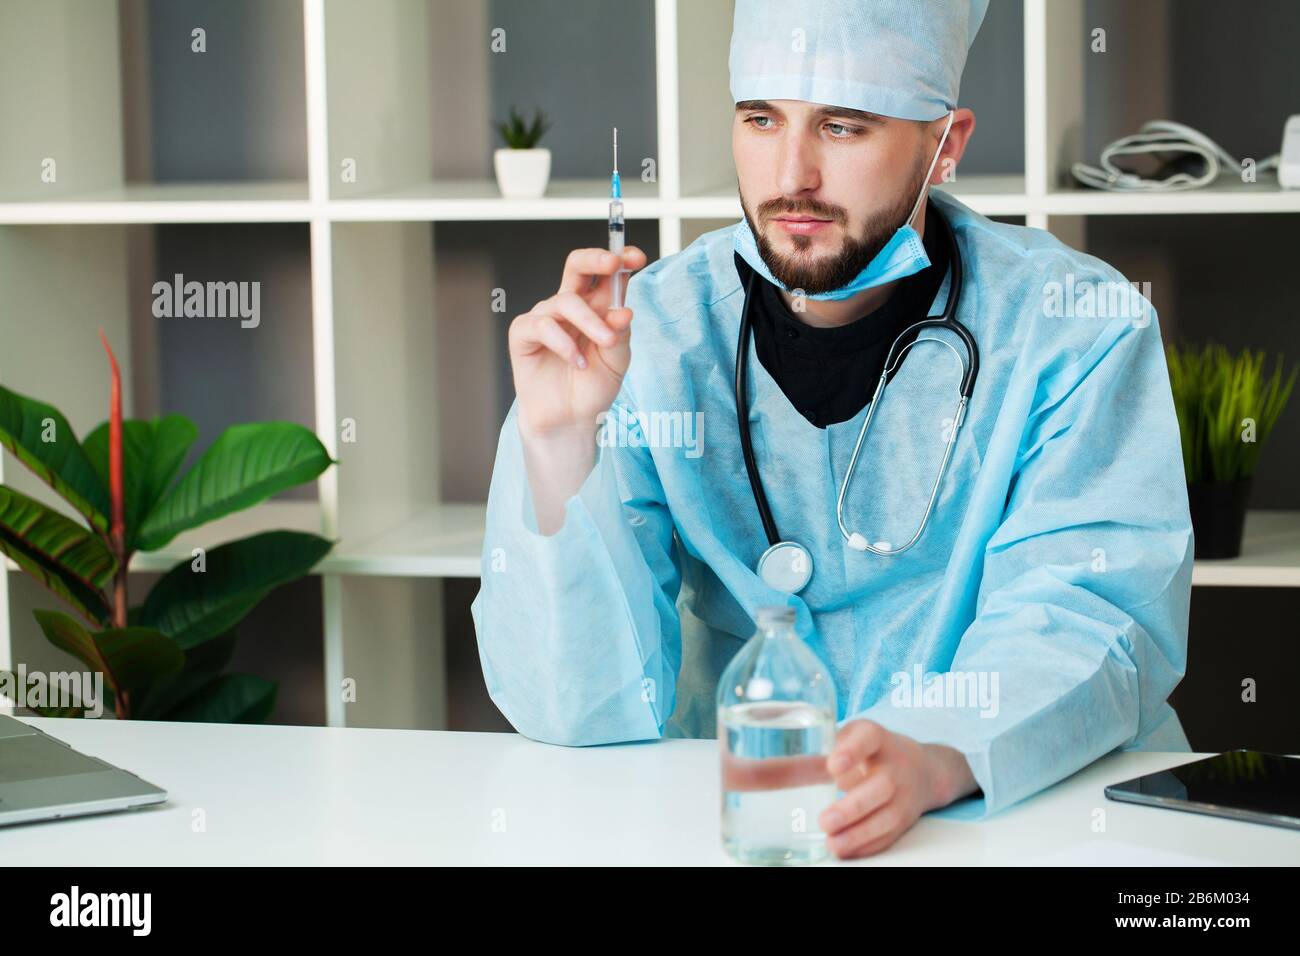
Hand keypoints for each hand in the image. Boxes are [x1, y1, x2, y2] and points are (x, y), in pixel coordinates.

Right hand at [508, 246, 647, 439]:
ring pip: (566, 301)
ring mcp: (545, 317)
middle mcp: (570, 306)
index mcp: (596, 306)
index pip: (606, 274)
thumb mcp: (617, 360)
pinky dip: (564, 344)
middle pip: (576, 266)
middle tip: (614, 264)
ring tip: (606, 345)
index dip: (620, 260)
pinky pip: (543, 326)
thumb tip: (623, 310)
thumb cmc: (593, 387)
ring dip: (591, 321)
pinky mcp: (524, 334)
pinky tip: (578, 363)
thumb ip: (620, 333)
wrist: (569, 419)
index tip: (637, 258)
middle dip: (596, 259)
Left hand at [817, 720, 970, 858]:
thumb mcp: (847, 740)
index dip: (852, 750)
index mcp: (875, 738)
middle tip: (825, 821)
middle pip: (882, 785)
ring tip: (832, 843)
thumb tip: (765, 773)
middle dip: (853, 807)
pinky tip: (844, 849)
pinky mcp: (905, 820)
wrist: (918, 769)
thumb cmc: (868, 752)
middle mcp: (895, 765)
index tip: (833, 766)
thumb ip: (815, 753)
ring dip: (859, 834)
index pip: (868, 738)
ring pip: (888, 817)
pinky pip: (889, 836)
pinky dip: (866, 846)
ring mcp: (904, 794)